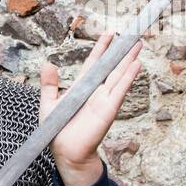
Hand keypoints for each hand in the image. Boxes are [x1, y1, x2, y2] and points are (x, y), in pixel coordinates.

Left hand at [40, 33, 142, 185]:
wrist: (66, 151)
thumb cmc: (57, 130)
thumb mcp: (48, 103)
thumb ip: (49, 84)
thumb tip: (47, 64)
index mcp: (81, 87)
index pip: (94, 62)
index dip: (101, 48)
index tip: (110, 33)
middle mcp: (95, 90)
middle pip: (110, 66)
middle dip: (121, 50)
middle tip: (132, 34)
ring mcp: (104, 98)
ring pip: (118, 74)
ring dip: (128, 59)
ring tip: (138, 44)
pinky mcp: (108, 109)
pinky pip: (119, 90)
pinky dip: (128, 77)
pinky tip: (136, 64)